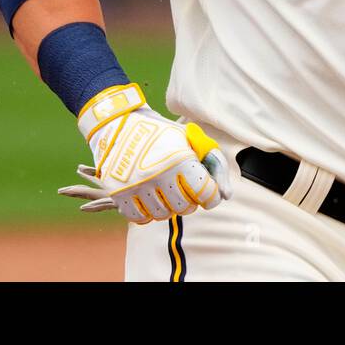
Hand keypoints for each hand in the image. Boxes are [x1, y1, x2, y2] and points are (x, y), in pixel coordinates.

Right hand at [58, 83, 232, 224]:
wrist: (118, 125)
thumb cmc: (161, 133)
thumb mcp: (191, 139)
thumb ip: (215, 165)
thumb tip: (226, 195)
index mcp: (178, 159)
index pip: (205, 194)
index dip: (211, 196)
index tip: (208, 193)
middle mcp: (157, 174)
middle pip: (185, 208)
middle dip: (190, 201)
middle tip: (185, 188)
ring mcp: (136, 186)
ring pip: (163, 215)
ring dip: (169, 207)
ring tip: (167, 191)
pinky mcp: (118, 194)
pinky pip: (139, 218)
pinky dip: (147, 213)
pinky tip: (150, 198)